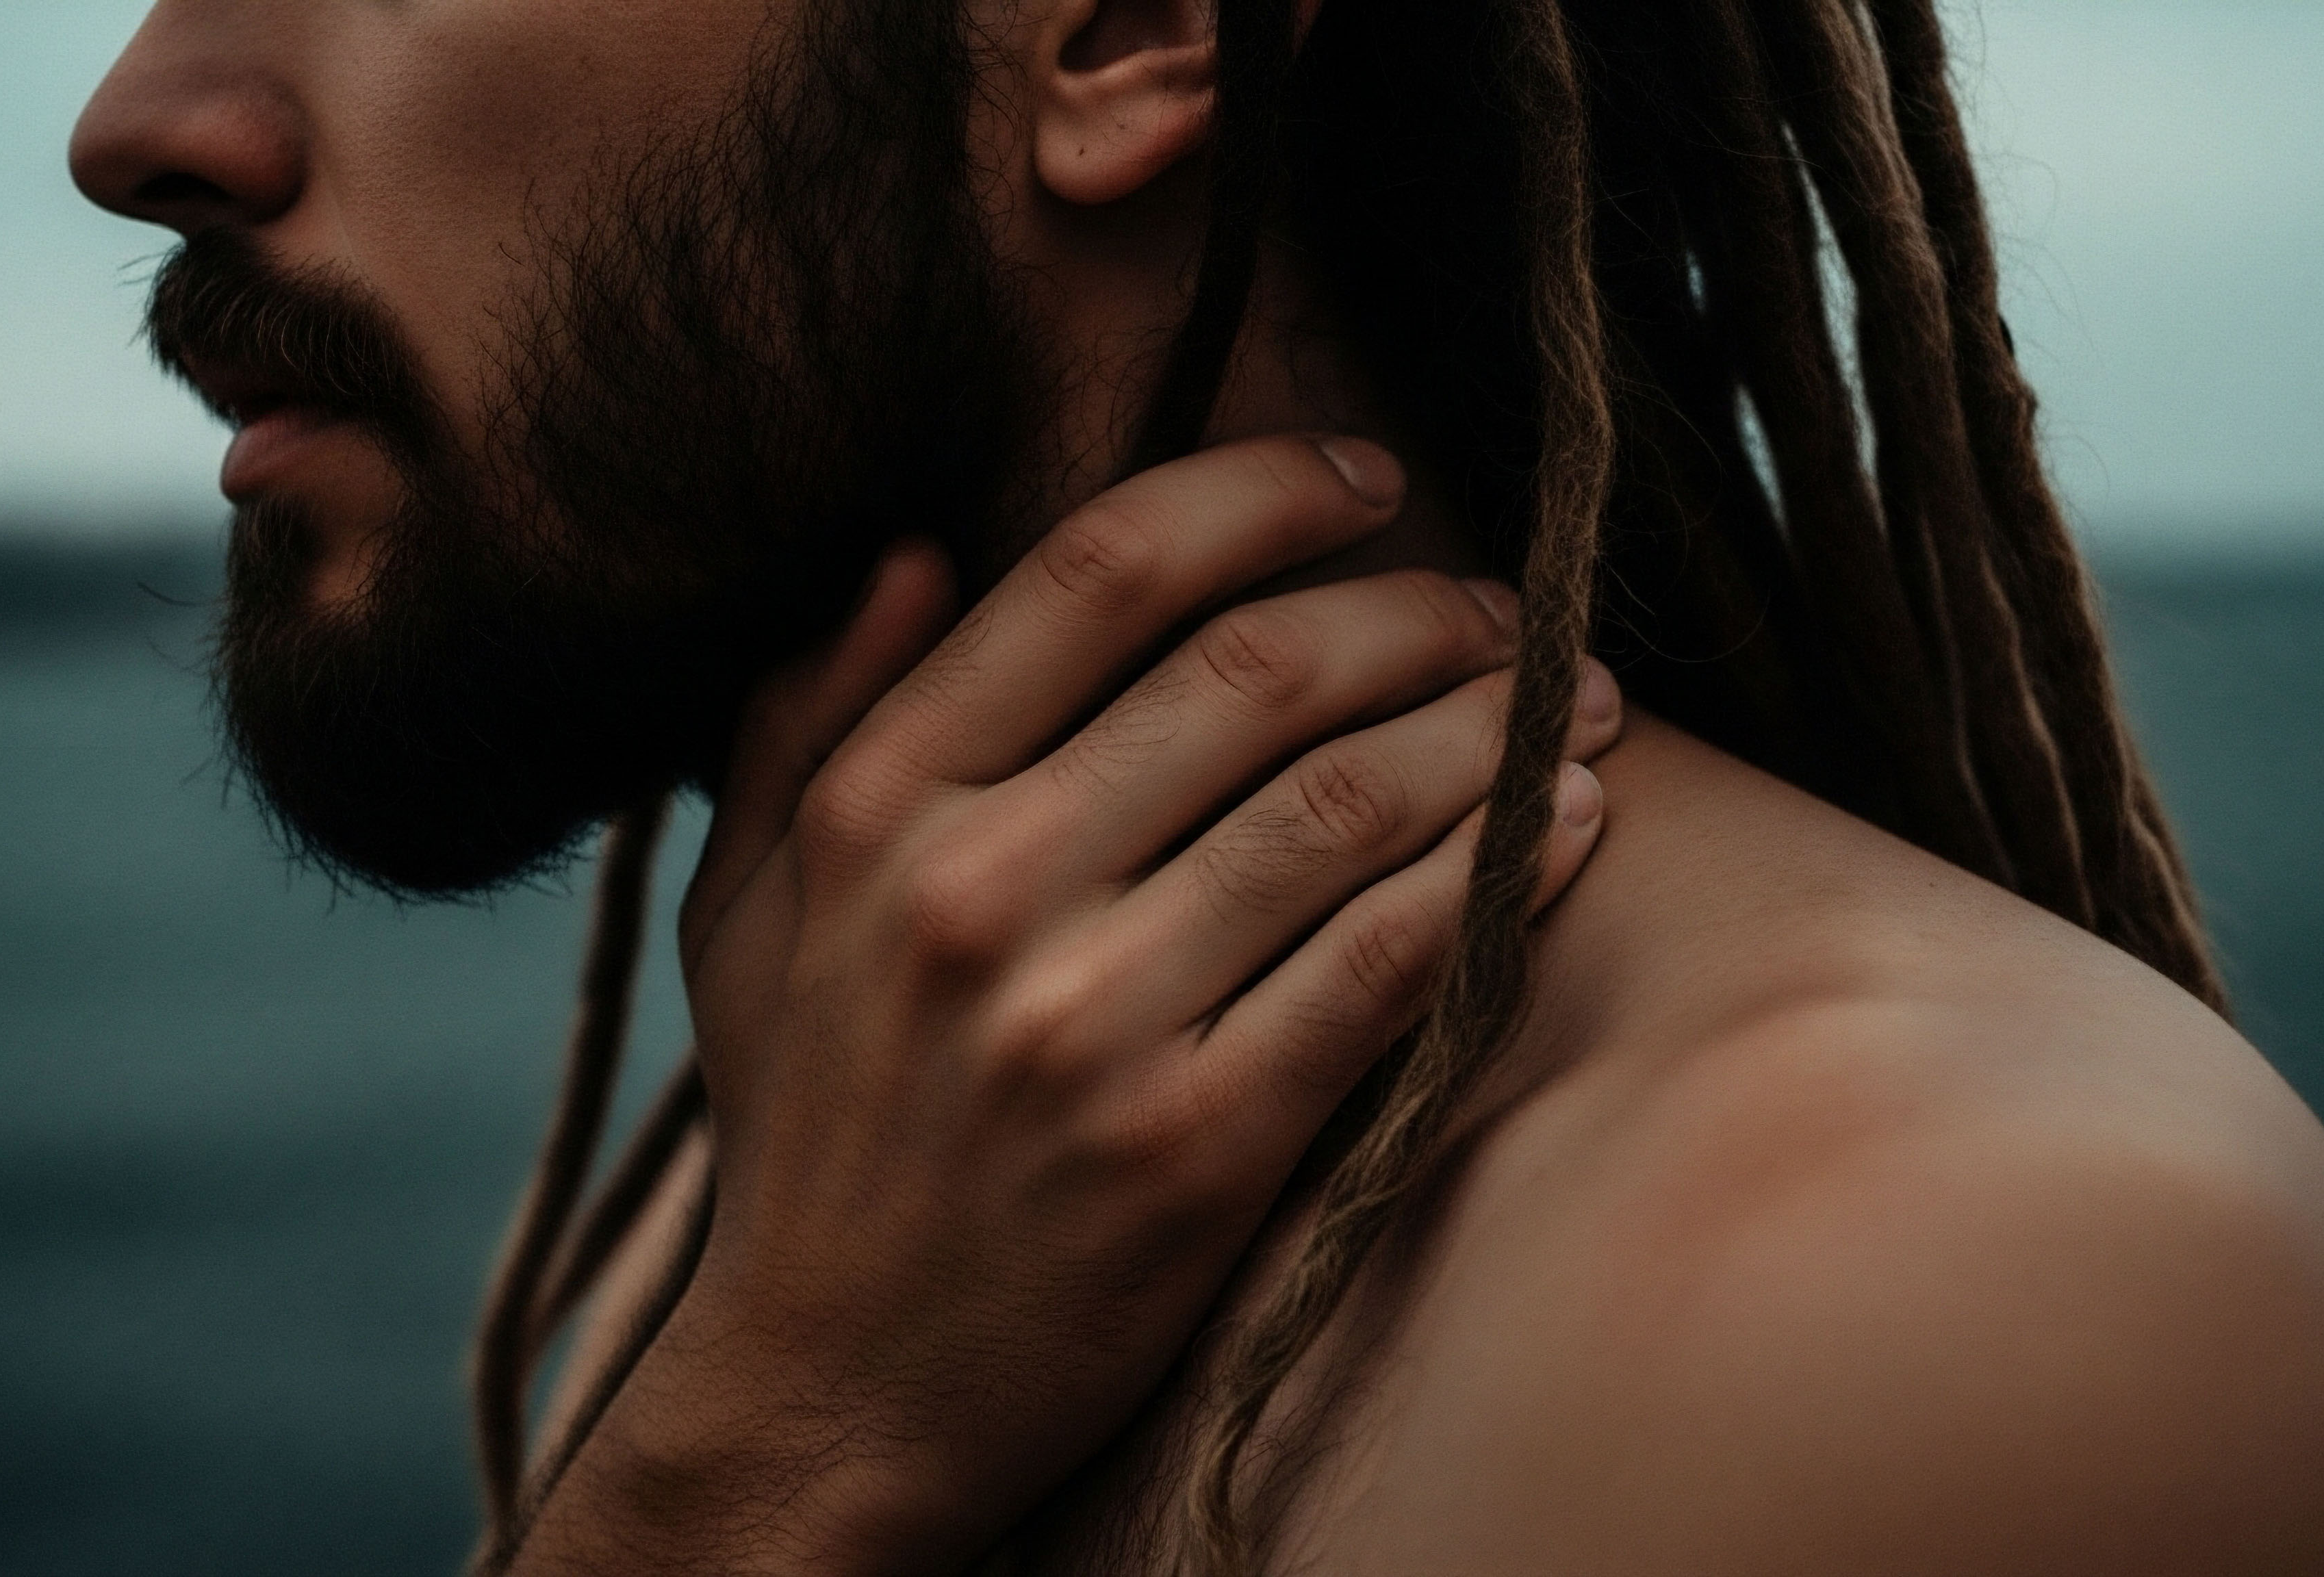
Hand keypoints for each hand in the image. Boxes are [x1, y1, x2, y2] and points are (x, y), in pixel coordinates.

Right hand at [514, 436, 1621, 1573]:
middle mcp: (976, 892)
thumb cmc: (806, 1137)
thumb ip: (802, 721)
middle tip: (1505, 609)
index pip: (1093, 573)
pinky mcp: (1192, 1149)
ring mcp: (1088, 1023)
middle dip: (1418, 613)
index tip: (1365, 477)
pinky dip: (1499, 877)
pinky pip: (1385, 967)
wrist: (830, 1396)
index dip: (1258, 492)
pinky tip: (1568, 832)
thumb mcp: (746, 914)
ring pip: (1344, 807)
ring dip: (1493, 731)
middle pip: (1254, 673)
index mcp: (874, 808)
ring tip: (1577, 703)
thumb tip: (909, 549)